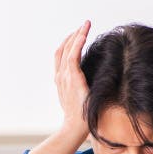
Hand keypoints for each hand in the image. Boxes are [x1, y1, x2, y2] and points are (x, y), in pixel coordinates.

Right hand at [54, 20, 90, 137]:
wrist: (75, 127)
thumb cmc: (80, 118)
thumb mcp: (78, 101)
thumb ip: (81, 91)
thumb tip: (92, 87)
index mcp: (61, 82)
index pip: (61, 58)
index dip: (67, 45)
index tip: (76, 37)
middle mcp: (60, 77)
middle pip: (62, 50)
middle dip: (71, 36)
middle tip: (82, 26)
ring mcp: (65, 77)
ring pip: (67, 49)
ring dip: (76, 35)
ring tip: (85, 25)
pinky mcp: (73, 77)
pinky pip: (73, 54)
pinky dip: (77, 41)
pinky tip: (83, 33)